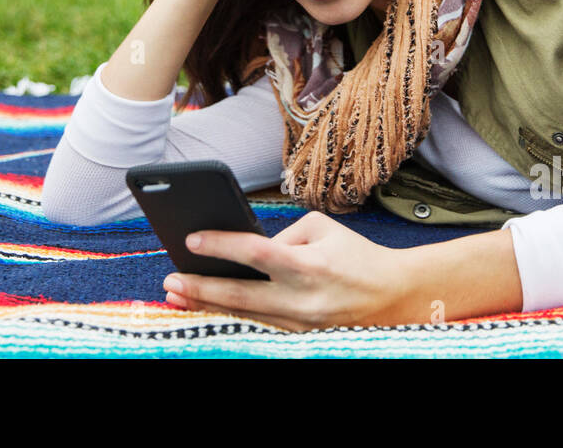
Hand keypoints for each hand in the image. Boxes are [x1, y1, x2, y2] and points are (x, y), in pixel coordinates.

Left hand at [160, 211, 413, 331]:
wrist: (392, 294)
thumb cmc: (354, 254)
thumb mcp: (321, 228)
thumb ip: (282, 236)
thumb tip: (247, 250)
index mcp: (306, 265)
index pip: (253, 253)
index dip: (220, 246)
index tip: (191, 240)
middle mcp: (301, 298)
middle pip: (239, 295)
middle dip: (200, 288)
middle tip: (170, 281)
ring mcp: (300, 323)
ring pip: (245, 316)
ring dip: (209, 306)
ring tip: (178, 295)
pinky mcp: (301, 335)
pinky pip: (260, 324)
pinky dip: (234, 316)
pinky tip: (210, 308)